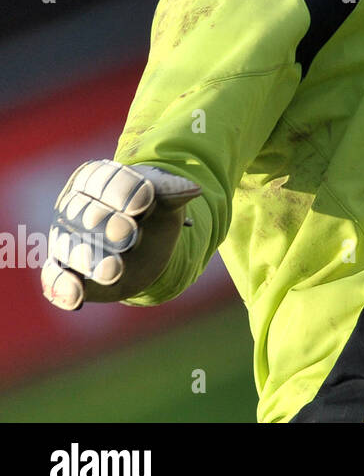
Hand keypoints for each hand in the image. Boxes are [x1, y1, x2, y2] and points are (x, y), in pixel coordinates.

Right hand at [41, 160, 201, 309]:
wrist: (145, 244)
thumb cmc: (153, 212)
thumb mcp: (167, 199)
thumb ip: (174, 192)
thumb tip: (194, 189)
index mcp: (93, 180)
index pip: (104, 182)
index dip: (124, 191)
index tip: (146, 202)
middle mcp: (71, 208)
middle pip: (86, 217)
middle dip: (108, 226)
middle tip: (129, 236)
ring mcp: (64, 240)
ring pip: (71, 249)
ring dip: (91, 260)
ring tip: (115, 270)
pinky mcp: (63, 271)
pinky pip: (55, 279)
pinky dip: (64, 288)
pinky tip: (78, 295)